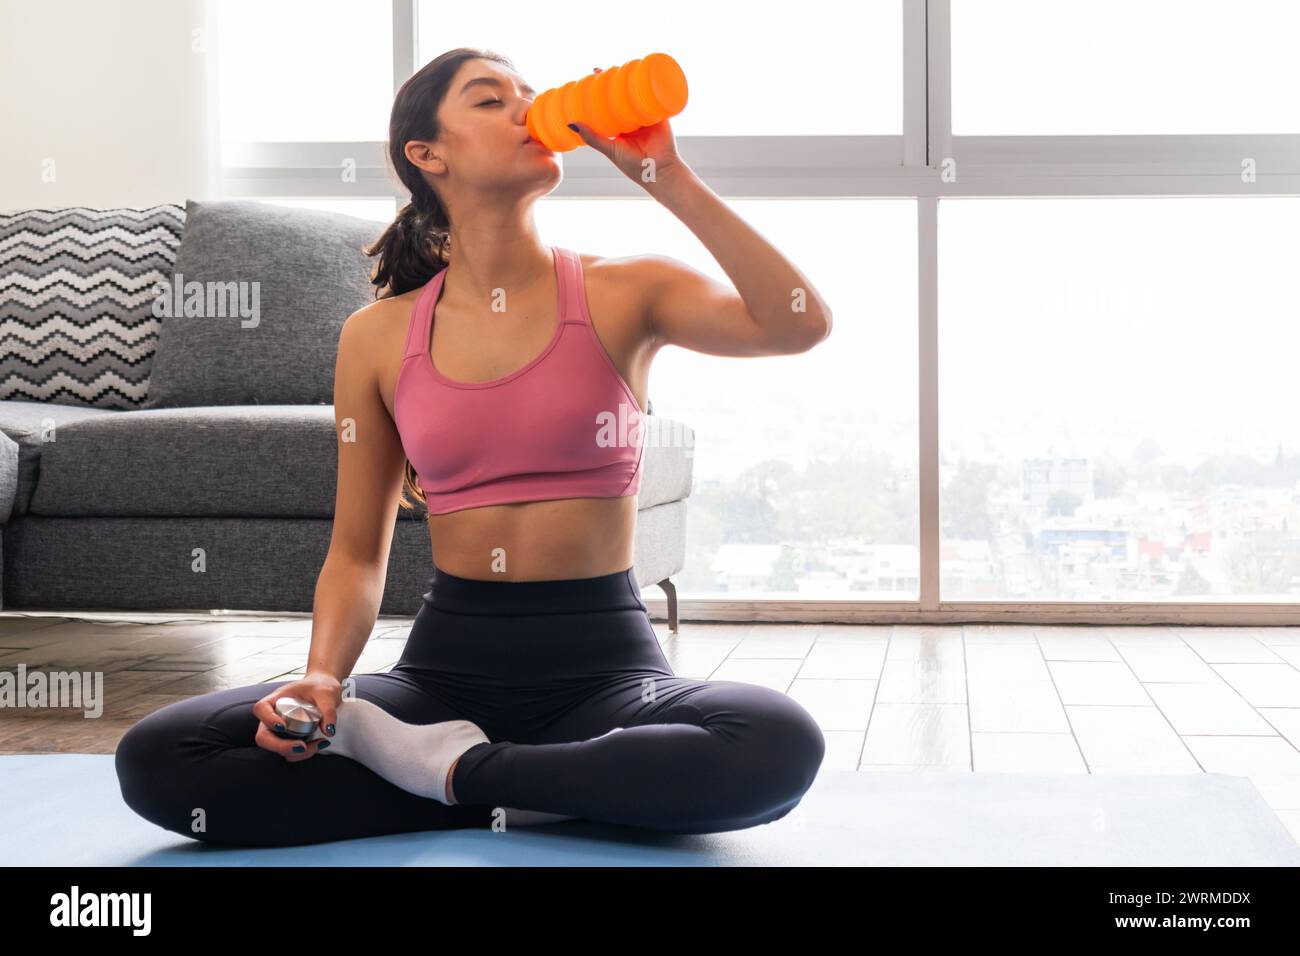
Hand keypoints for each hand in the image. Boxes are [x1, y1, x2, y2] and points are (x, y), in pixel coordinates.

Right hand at [252, 672, 340, 762]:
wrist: (325, 690)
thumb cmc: (321, 686)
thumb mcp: (327, 693)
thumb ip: (328, 709)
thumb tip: (329, 731)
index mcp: (276, 699)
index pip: (261, 709)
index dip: (267, 719)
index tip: (283, 726)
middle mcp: (273, 716)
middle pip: (263, 737)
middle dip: (280, 746)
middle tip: (302, 746)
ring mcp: (279, 731)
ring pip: (277, 749)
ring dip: (296, 753)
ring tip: (319, 744)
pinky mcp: (289, 739)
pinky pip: (290, 753)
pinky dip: (303, 754)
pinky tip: (320, 744)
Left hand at [567, 67, 689, 192]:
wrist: (660, 172)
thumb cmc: (634, 166)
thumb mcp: (610, 149)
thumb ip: (592, 137)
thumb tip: (570, 123)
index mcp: (621, 128)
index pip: (608, 105)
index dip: (599, 93)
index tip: (589, 81)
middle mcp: (633, 120)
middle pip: (621, 95)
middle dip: (612, 81)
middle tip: (600, 70)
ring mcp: (646, 115)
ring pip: (636, 92)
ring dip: (628, 78)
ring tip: (616, 67)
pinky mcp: (660, 113)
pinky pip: (655, 95)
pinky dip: (650, 83)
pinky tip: (641, 70)